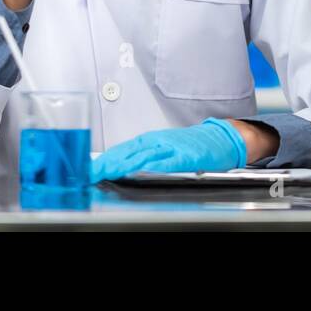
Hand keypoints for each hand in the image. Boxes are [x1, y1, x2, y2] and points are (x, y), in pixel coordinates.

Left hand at [90, 119, 247, 182]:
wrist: (221, 137)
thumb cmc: (193, 144)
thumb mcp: (164, 147)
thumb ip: (145, 155)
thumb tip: (123, 164)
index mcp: (151, 139)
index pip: (122, 149)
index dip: (105, 159)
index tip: (90, 168)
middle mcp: (158, 141)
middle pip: (127, 151)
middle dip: (108, 162)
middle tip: (91, 173)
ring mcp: (171, 147)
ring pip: (143, 155)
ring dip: (123, 164)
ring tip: (107, 172)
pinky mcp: (186, 156)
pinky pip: (167, 161)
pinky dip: (153, 165)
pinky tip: (141, 170)